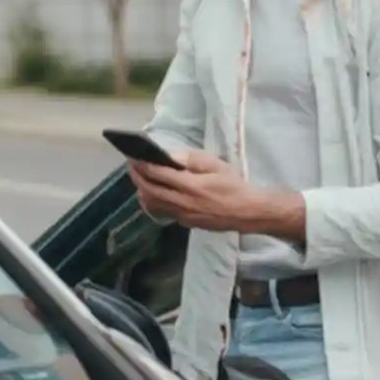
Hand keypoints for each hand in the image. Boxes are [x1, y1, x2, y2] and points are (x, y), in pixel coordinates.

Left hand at [127, 150, 249, 231]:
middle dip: (137, 177)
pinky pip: (162, 211)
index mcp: (191, 186)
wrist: (247, 212)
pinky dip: (152, 201)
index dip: (143, 166)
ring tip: (139, 178)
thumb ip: (192, 159)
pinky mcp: (185, 223)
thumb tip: (169, 155)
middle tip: (132, 166)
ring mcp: (183, 216)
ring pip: (153, 204)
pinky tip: (153, 193)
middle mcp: (183, 203)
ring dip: (142, 191)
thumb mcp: (216, 165)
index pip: (158, 174)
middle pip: (150, 191)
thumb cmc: (233, 185)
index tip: (133, 157)